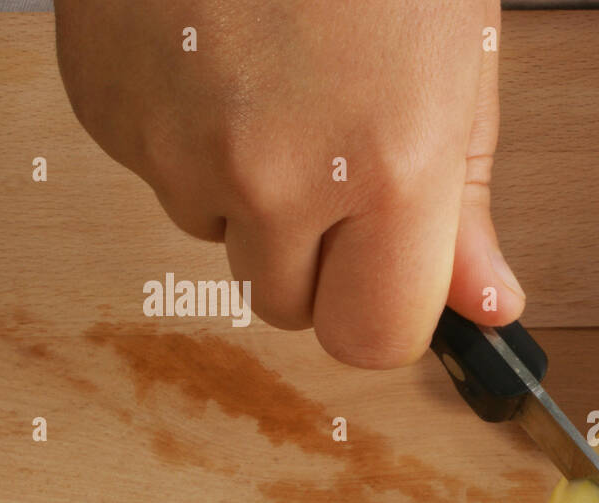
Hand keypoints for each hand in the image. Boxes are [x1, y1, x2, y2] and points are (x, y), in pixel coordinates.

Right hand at [55, 0, 521, 366]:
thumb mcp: (457, 68)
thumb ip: (466, 207)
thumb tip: (487, 308)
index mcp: (390, 167)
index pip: (375, 341)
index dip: (386, 314)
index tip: (393, 277)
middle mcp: (278, 176)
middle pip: (290, 310)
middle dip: (320, 265)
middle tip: (339, 165)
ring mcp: (179, 148)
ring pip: (222, 244)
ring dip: (254, 202)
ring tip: (279, 90)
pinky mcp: (112, 116)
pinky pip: (163, 181)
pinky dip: (192, 146)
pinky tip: (221, 66)